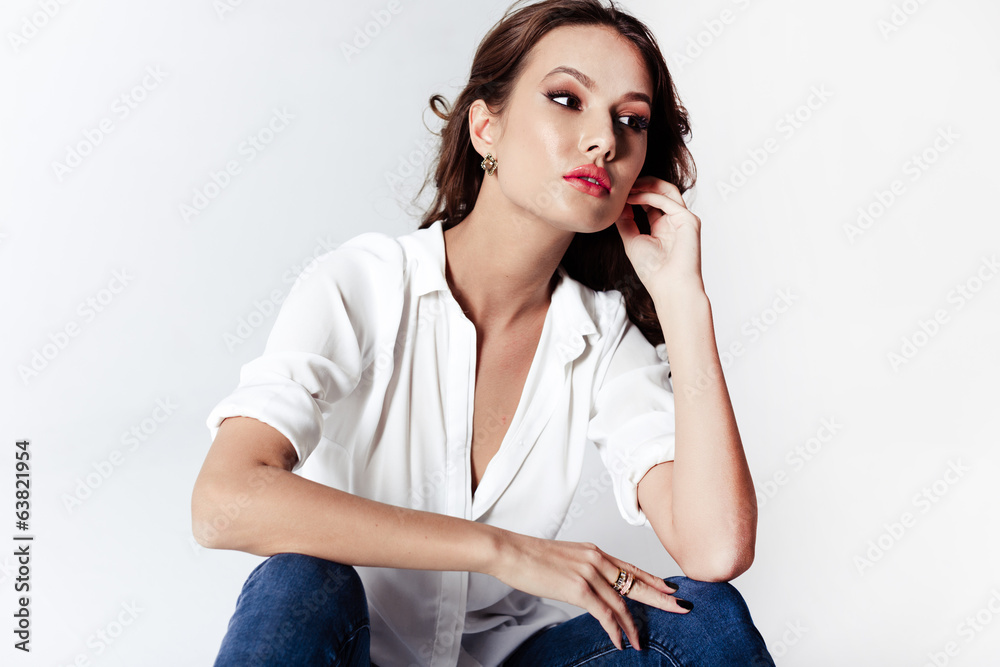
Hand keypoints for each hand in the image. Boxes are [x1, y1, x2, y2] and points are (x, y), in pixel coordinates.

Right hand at [487, 531, 690, 650]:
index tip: (671, 589)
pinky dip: (615, 629)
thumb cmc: (532, 556)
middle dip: (660, 599)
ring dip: (632, 625)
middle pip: (636, 583)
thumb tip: (592, 585)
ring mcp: (589, 573)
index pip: (632, 568)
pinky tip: (620, 641)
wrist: (511, 552)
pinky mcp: (578, 589)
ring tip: (640, 641)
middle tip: (681, 609)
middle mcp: (597, 559)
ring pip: (621, 603)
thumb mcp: (566, 556)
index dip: (653, 580)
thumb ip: (584, 568)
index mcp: (595, 551)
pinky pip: (604, 614)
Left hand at [614, 175, 704, 297]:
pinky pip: (667, 201)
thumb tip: (618, 205)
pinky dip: (649, 196)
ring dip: (646, 184)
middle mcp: (675, 221)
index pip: (651, 202)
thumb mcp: (632, 240)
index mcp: (663, 227)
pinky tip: (633, 198)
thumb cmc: (652, 270)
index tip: (618, 192)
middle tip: (623, 183)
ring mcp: (683, 219)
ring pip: (667, 190)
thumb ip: (626, 221)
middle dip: (642, 184)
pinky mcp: (688, 220)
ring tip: (628, 186)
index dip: (635, 194)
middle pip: (661, 191)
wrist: (669, 287)